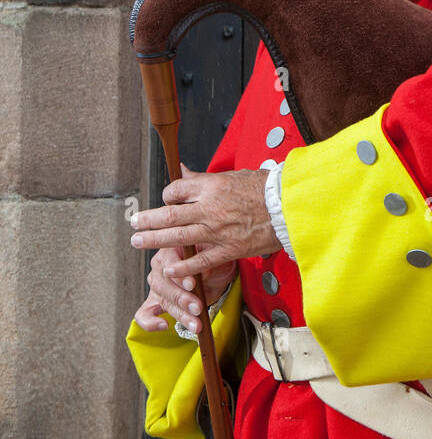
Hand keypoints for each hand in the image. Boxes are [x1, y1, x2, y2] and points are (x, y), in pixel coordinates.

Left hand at [130, 163, 278, 309]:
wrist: (290, 206)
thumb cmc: (267, 188)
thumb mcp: (235, 175)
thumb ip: (206, 178)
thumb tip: (184, 169)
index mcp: (213, 185)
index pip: (177, 189)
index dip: (166, 195)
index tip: (165, 200)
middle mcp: (210, 207)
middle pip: (170, 213)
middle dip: (148, 219)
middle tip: (134, 223)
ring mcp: (218, 230)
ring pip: (178, 236)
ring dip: (154, 240)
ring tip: (138, 242)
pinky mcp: (229, 248)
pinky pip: (200, 260)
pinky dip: (183, 265)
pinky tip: (169, 268)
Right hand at [133, 246, 236, 334]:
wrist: (217, 273)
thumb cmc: (215, 260)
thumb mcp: (215, 257)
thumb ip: (206, 263)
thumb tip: (202, 274)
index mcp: (170, 249)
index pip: (169, 262)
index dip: (179, 275)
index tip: (192, 284)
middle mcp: (159, 267)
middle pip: (164, 285)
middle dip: (182, 298)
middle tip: (197, 307)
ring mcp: (157, 286)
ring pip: (163, 302)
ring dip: (180, 315)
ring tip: (196, 325)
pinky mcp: (156, 302)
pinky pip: (144, 314)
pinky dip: (150, 323)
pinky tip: (164, 326)